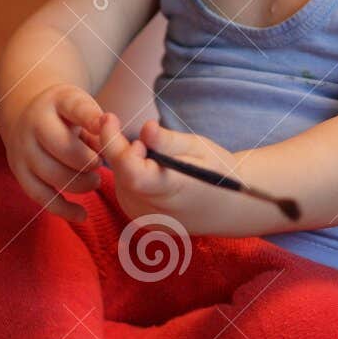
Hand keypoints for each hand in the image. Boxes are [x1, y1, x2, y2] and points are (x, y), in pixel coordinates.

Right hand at [4, 84, 103, 222]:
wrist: (23, 111)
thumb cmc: (63, 113)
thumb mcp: (79, 106)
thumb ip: (97, 124)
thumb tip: (113, 148)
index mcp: (57, 101)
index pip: (75, 107)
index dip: (91, 118)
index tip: (106, 126)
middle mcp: (35, 124)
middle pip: (62, 147)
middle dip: (87, 160)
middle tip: (100, 164)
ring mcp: (23, 149)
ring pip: (52, 174)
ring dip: (79, 184)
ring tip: (95, 181)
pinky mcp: (19, 171)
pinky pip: (40, 195)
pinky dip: (62, 208)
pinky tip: (82, 214)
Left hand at [97, 112, 238, 228]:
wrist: (227, 208)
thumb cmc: (216, 172)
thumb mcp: (199, 149)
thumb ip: (168, 141)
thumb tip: (145, 128)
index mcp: (171, 191)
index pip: (131, 171)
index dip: (114, 143)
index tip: (110, 117)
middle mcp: (155, 210)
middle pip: (122, 174)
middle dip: (123, 149)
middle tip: (148, 138)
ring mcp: (146, 219)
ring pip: (120, 182)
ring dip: (127, 162)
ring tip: (154, 155)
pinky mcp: (141, 222)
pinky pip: (125, 192)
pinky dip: (130, 176)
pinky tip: (151, 170)